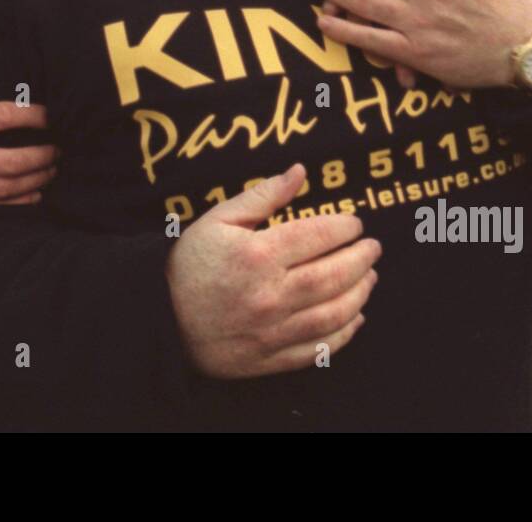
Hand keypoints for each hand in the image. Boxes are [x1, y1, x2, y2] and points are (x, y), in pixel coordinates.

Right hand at [0, 45, 56, 224]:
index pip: (0, 118)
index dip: (33, 115)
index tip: (51, 114)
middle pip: (14, 161)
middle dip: (44, 155)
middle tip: (60, 147)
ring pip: (9, 188)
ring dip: (38, 179)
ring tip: (53, 169)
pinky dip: (20, 204)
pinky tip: (35, 195)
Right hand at [166, 165, 379, 379]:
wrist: (158, 319)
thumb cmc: (188, 264)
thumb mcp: (218, 219)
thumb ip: (262, 196)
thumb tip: (299, 172)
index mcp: (258, 255)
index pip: (318, 236)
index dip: (345, 227)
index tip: (355, 223)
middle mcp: (270, 295)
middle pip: (334, 275)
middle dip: (362, 258)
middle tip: (373, 247)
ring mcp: (272, 331)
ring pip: (333, 313)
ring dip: (360, 294)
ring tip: (370, 277)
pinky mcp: (269, 359)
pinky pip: (318, 350)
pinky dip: (344, 335)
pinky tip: (355, 318)